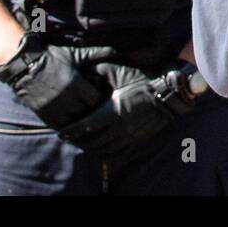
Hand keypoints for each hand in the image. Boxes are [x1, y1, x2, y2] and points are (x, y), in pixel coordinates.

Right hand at [0, 32, 113, 129]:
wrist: (25, 64)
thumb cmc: (52, 57)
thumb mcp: (75, 54)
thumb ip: (96, 54)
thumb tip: (116, 50)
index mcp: (75, 83)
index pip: (96, 100)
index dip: (103, 102)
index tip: (107, 100)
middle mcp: (66, 98)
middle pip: (87, 113)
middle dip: (94, 113)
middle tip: (102, 114)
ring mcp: (54, 108)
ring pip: (74, 123)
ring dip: (82, 122)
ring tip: (90, 122)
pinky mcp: (44, 114)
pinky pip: (60, 127)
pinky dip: (68, 128)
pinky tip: (75, 127)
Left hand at [56, 63, 174, 156]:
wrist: (166, 96)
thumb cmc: (142, 82)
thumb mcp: (120, 73)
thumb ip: (100, 72)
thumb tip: (84, 73)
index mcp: (112, 110)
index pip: (86, 125)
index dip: (71, 130)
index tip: (61, 132)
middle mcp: (119, 126)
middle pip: (91, 141)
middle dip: (77, 140)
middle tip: (67, 137)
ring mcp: (128, 135)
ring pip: (102, 149)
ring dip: (89, 147)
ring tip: (80, 142)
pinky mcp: (135, 140)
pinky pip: (115, 153)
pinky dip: (103, 153)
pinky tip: (97, 148)